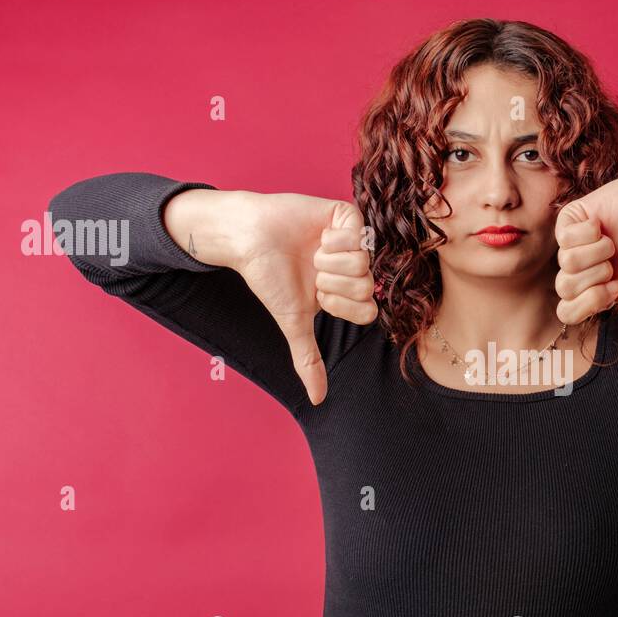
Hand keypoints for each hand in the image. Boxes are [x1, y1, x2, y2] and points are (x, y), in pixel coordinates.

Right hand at [233, 193, 376, 405]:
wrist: (250, 238)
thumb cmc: (270, 278)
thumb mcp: (293, 323)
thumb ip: (308, 359)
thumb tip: (318, 400)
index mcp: (347, 292)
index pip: (368, 311)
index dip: (340, 305)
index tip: (318, 295)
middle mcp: (355, 267)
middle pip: (367, 287)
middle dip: (332, 282)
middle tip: (313, 271)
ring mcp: (354, 240)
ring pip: (363, 262)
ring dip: (329, 260)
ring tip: (312, 252)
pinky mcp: (347, 215)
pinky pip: (359, 234)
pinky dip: (332, 238)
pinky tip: (317, 234)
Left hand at [554, 169, 617, 384]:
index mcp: (593, 293)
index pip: (567, 311)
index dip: (590, 299)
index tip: (616, 287)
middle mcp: (581, 271)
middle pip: (563, 287)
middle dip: (594, 276)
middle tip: (614, 264)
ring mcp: (574, 245)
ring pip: (564, 261)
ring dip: (595, 252)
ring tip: (613, 243)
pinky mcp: (572, 220)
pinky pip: (564, 234)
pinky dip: (589, 230)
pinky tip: (604, 224)